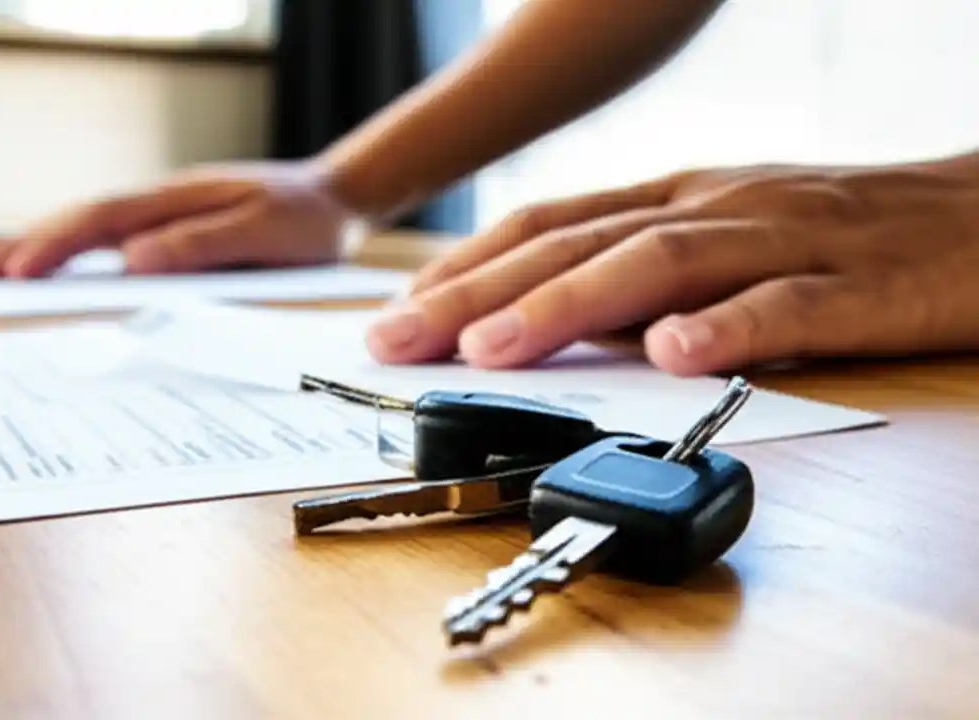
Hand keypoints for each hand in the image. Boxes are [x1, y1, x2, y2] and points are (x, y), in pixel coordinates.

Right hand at [0, 162, 354, 276]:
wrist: (339, 198)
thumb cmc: (306, 220)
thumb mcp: (264, 233)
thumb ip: (202, 245)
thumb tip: (134, 262)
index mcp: (178, 200)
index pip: (102, 222)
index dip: (55, 247)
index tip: (16, 273)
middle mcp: (163, 202)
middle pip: (82, 222)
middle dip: (27, 248)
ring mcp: (165, 214)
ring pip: (92, 230)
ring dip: (43, 250)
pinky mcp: (174, 230)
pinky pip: (115, 242)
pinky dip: (78, 256)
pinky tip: (58, 274)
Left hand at [365, 155, 978, 374]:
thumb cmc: (846, 235)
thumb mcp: (727, 242)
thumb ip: (647, 280)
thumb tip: (554, 327)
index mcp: (681, 199)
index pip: (551, 225)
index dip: (466, 268)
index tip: (397, 317)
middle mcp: (717, 206)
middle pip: (580, 244)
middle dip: (478, 294)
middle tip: (400, 342)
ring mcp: (787, 238)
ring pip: (662, 264)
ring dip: (567, 307)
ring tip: (492, 350)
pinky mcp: (861, 284)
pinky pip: (789, 305)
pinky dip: (728, 327)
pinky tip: (673, 355)